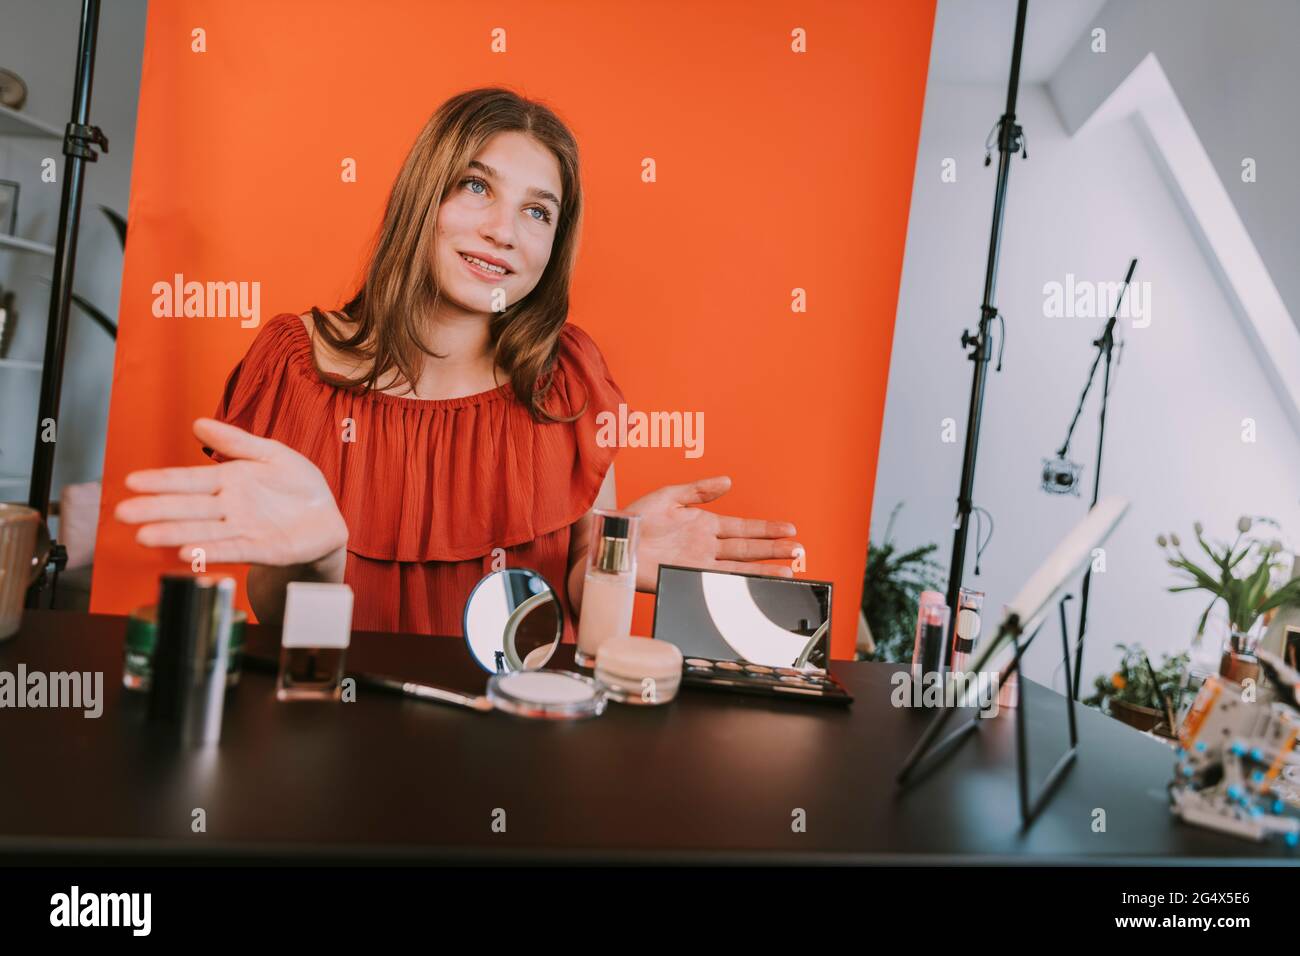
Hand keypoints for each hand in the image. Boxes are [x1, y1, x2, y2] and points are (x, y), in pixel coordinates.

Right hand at [115, 418, 347, 568]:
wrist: (325, 517)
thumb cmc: (297, 486)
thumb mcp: (271, 454)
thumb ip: (237, 442)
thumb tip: (198, 423)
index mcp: (229, 480)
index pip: (189, 480)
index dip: (162, 481)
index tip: (132, 481)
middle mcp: (229, 507)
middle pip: (188, 507)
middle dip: (156, 510)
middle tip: (124, 512)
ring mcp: (243, 529)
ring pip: (203, 531)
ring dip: (176, 534)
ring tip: (146, 536)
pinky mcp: (262, 549)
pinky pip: (233, 549)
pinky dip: (212, 551)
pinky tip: (189, 553)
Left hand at [624, 475, 799, 591]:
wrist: (613, 541)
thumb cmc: (635, 518)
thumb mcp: (668, 496)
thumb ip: (699, 490)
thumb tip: (727, 482)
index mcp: (703, 525)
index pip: (743, 527)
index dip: (767, 529)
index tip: (789, 530)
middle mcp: (705, 546)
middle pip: (748, 548)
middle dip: (774, 550)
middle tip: (799, 551)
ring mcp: (698, 563)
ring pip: (739, 566)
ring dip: (764, 568)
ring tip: (789, 569)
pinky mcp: (687, 577)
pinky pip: (718, 580)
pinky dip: (739, 582)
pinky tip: (756, 583)